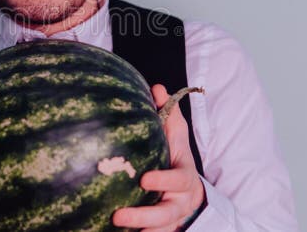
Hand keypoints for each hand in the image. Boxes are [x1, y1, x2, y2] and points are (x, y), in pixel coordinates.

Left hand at [112, 84, 205, 231]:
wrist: (190, 192)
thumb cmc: (175, 157)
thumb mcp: (175, 136)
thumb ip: (168, 113)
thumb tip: (156, 87)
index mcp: (185, 177)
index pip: (178, 180)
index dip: (164, 181)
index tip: (145, 179)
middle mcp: (180, 201)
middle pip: (167, 214)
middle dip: (145, 216)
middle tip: (119, 216)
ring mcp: (171, 219)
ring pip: (159, 230)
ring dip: (139, 230)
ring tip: (116, 227)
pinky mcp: (162, 229)